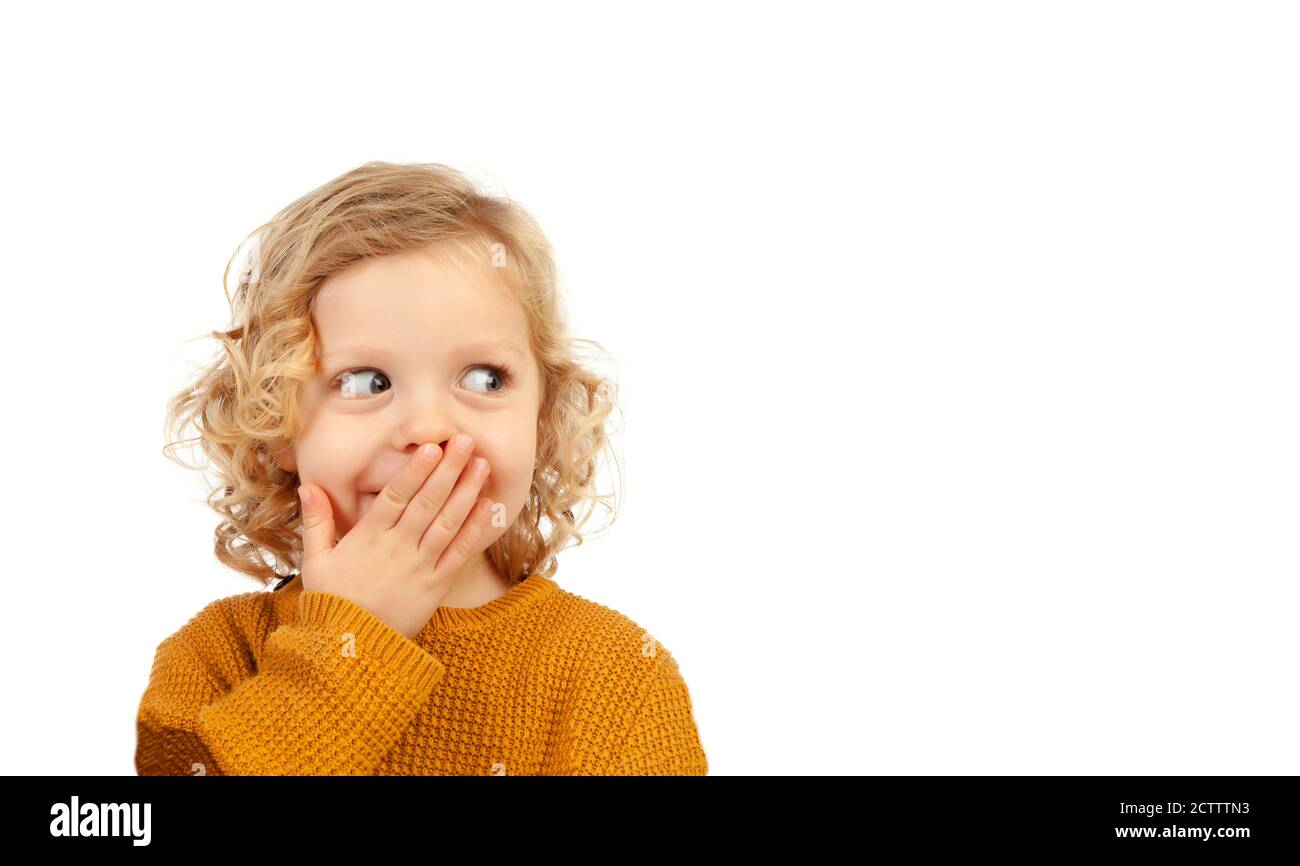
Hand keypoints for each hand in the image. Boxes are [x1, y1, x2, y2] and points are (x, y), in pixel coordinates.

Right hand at [296, 434, 493, 638]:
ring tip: (482, 466)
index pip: (395, 496)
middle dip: (448, 469)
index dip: (415, 470)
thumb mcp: (315, 561)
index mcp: (368, 538)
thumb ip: (317, 522)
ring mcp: (419, 565)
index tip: (432, 447)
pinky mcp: (436, 585)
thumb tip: (308, 487)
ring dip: (467, 492)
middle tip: (466, 442)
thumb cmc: (333, 602)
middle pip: (427, 501)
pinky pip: (459, 553)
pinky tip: (488, 507)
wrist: (352, 649)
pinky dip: (474, 529)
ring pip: (447, 522)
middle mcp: (397, 547)